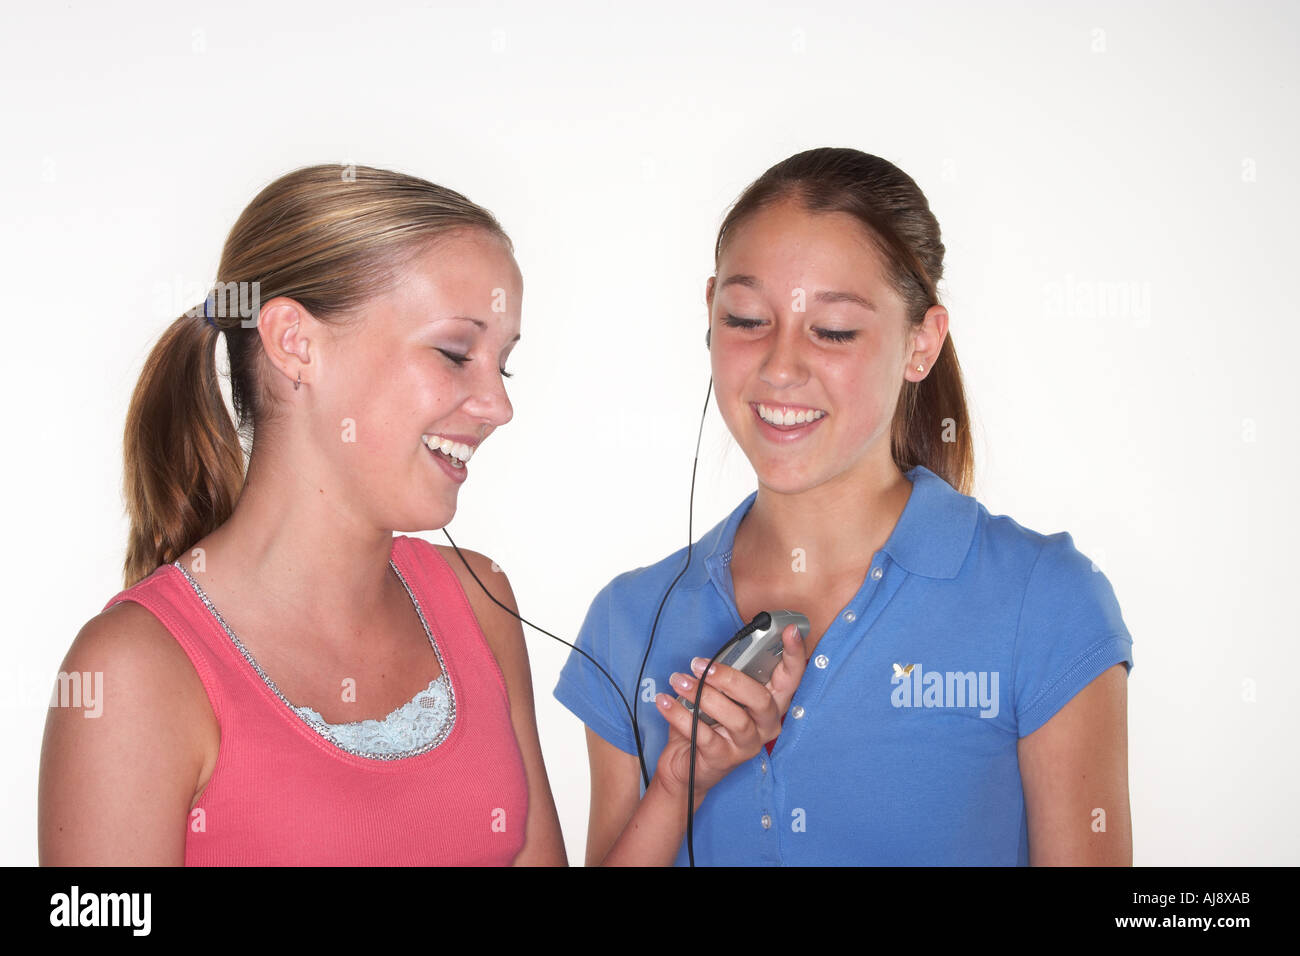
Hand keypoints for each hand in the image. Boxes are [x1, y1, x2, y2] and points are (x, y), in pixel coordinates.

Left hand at [651, 623, 807, 802]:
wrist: (684, 766)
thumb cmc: (706, 724)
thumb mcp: (719, 696)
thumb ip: (725, 676)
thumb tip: (716, 653)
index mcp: (771, 704)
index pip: (791, 678)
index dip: (794, 654)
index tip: (789, 631)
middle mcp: (766, 726)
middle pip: (760, 699)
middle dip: (729, 678)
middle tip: (699, 665)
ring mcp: (747, 745)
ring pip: (734, 718)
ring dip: (702, 695)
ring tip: (679, 681)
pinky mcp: (724, 759)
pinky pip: (703, 735)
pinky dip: (680, 714)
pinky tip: (665, 701)